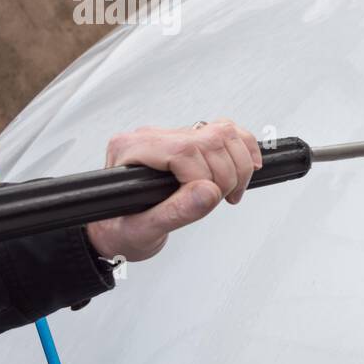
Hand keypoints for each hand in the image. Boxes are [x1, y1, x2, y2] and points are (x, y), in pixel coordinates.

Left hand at [85, 120, 262, 263]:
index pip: (184, 150)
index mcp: (132, 150)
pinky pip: (226, 132)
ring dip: (239, 164)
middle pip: (210, 139)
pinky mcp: (190, 142)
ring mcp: (172, 137)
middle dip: (227, 174)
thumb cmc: (120, 230)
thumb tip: (208, 193)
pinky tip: (246, 169)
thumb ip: (175, 212)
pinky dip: (244, 149)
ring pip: (223, 132)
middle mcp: (152, 138)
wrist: (117, 231)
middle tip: (223, 199)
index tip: (209, 199)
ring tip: (230, 191)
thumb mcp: (142, 231)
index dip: (206, 177)